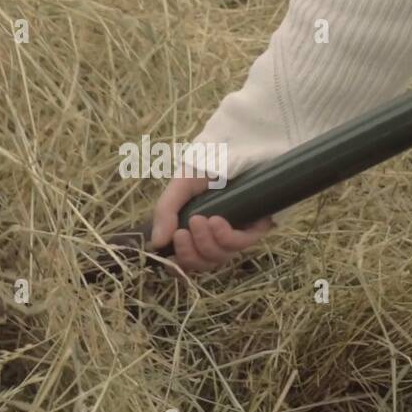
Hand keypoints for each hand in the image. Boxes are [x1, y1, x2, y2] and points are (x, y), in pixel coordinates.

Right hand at [150, 177, 273, 272]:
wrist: (234, 146)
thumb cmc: (205, 166)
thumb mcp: (179, 185)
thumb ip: (165, 212)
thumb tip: (155, 244)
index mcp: (194, 231)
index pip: (185, 260)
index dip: (176, 264)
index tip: (167, 249)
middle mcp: (215, 237)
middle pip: (201, 264)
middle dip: (189, 253)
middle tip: (182, 232)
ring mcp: (235, 234)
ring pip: (219, 257)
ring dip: (206, 242)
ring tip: (200, 219)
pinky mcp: (255, 228)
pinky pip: (241, 245)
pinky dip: (225, 237)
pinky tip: (216, 221)